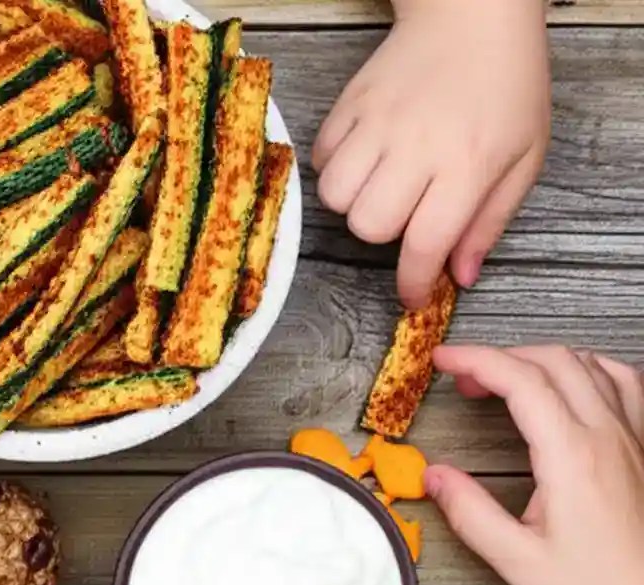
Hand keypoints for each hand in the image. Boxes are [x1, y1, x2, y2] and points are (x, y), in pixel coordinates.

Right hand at [312, 0, 550, 307]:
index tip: (413, 296)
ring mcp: (377, 123)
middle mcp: (417, 147)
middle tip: (405, 214)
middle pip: (368, 225)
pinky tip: (363, 157)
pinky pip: (320, 158)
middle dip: (383, 234)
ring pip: (335, 196)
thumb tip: (460, 276)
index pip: (425, 243)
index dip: (414, 282)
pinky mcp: (349, 104)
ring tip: (379, 185)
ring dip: (354, 203)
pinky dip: (335, 168)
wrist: (472, 15)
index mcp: (467, 164)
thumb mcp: (524, 157)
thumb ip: (490, 220)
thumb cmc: (507, 86)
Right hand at [427, 345, 643, 584]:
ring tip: (509, 380)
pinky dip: (590, 370)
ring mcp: (634, 441)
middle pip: (555, 360)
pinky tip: (572, 386)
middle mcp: (608, 439)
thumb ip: (469, 512)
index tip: (442, 360)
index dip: (475, 359)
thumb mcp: (518, 563)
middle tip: (463, 378)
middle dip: (500, 356)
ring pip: (591, 364)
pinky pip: (625, 385)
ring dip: (542, 359)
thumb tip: (434, 477)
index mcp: (573, 458)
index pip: (520, 379)